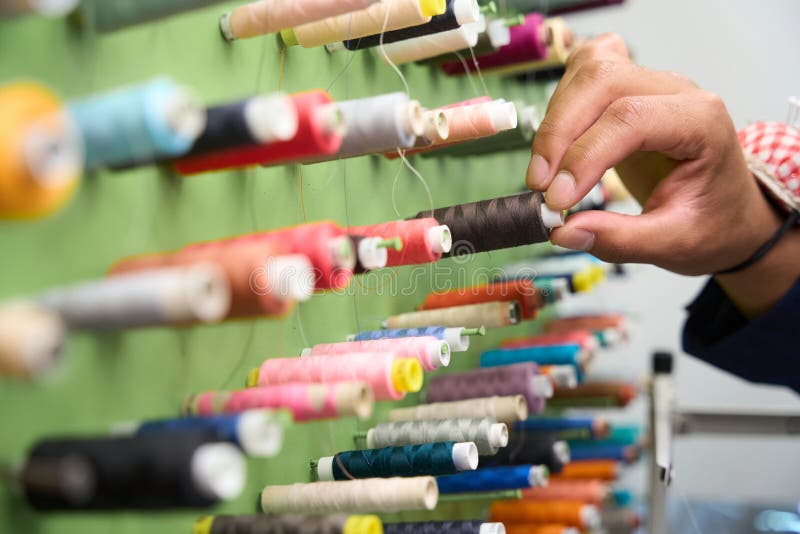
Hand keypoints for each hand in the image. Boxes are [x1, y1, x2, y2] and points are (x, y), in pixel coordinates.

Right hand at [526, 34, 782, 276]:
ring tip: (544, 172)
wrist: (727, 210)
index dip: (585, 156)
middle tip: (540, 187)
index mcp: (701, 122)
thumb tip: (563, 232)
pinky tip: (555, 137)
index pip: (632, 119)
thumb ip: (621, 240)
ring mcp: (650, 82)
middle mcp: (675, 91)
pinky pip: (586, 67)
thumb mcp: (675, 243)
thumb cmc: (711, 221)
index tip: (557, 201)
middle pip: (603, 82)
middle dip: (559, 134)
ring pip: (588, 70)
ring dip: (555, 120)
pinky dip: (562, 98)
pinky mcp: (627, 86)